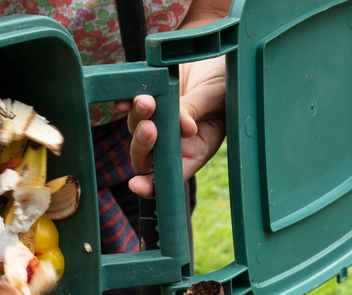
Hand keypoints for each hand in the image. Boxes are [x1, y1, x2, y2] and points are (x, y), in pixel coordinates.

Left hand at [118, 56, 226, 197]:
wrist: (216, 53)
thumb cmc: (227, 80)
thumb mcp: (217, 97)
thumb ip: (196, 110)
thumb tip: (182, 126)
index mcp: (196, 149)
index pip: (170, 175)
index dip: (152, 185)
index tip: (137, 184)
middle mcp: (174, 139)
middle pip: (147, 156)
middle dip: (143, 145)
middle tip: (150, 127)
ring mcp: (159, 119)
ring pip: (136, 129)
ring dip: (137, 118)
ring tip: (146, 100)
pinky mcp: (149, 98)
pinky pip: (129, 106)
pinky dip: (124, 104)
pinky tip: (124, 99)